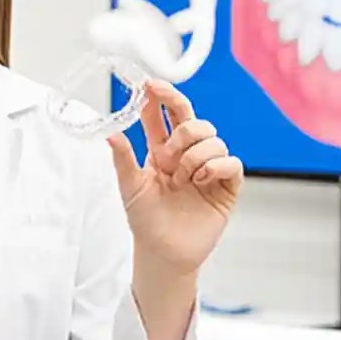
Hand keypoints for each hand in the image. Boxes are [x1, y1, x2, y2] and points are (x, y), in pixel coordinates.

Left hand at [106, 80, 244, 276]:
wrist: (163, 253)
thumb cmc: (145, 221)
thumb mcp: (130, 187)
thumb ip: (123, 158)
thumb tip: (109, 132)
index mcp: (163, 151)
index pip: (165, 114)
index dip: (161, 96)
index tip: (150, 85)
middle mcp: (188, 155)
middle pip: (194, 120)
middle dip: (182, 129)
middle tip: (168, 153)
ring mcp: (209, 169)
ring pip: (214, 139)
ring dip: (195, 155)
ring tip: (182, 179)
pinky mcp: (226, 187)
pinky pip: (232, 162)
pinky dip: (216, 166)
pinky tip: (201, 180)